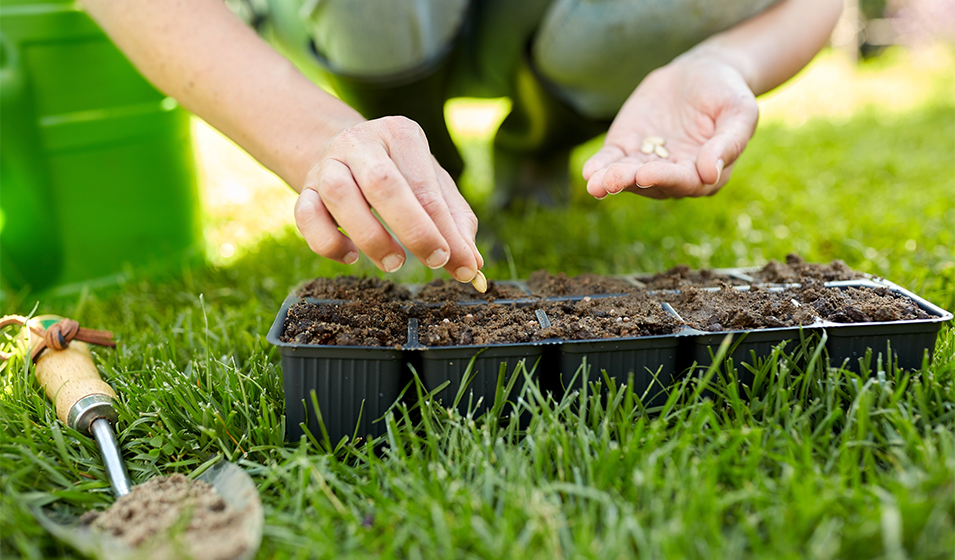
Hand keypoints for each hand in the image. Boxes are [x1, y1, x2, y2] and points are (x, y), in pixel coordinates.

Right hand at [294, 116, 482, 281]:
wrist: (340, 148)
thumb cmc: (398, 171)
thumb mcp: (432, 182)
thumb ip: (455, 220)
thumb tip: (472, 264)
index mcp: (400, 134)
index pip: (426, 187)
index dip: (446, 230)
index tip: (464, 265)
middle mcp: (360, 143)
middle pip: (383, 184)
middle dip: (414, 229)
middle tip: (434, 261)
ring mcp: (327, 164)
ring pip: (340, 197)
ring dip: (371, 237)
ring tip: (394, 262)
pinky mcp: (303, 188)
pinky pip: (305, 217)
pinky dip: (328, 243)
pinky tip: (351, 255)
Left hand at [583, 54, 758, 198]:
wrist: (701, 72)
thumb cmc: (727, 93)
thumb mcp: (739, 112)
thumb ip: (728, 142)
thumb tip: (710, 174)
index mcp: (706, 174)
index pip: (684, 181)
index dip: (664, 178)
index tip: (646, 174)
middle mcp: (674, 175)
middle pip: (651, 183)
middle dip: (630, 181)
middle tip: (612, 181)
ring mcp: (647, 163)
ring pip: (627, 177)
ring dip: (611, 180)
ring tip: (595, 183)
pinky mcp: (627, 148)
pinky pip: (611, 161)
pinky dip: (599, 167)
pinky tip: (588, 172)